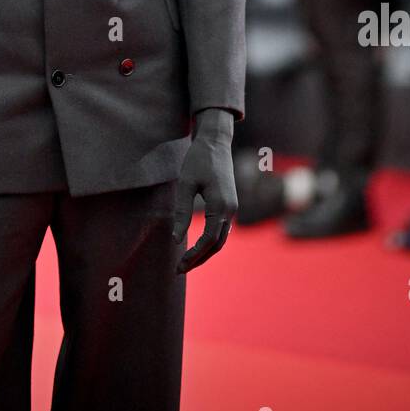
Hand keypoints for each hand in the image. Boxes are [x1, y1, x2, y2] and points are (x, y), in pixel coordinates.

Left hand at [173, 109, 237, 273]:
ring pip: (221, 239)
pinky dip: (211, 242)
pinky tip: (196, 246)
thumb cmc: (198, 159)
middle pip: (216, 245)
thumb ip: (182, 211)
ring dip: (205, 253)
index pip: (209, 240)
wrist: (216, 140)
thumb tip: (177, 239)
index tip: (179, 265)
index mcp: (221, 206)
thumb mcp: (185, 183)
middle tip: (180, 270)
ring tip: (186, 262)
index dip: (194, 255)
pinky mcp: (230, 204)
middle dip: (199, 259)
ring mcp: (232, 207)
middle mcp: (230, 210)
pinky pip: (222, 230)